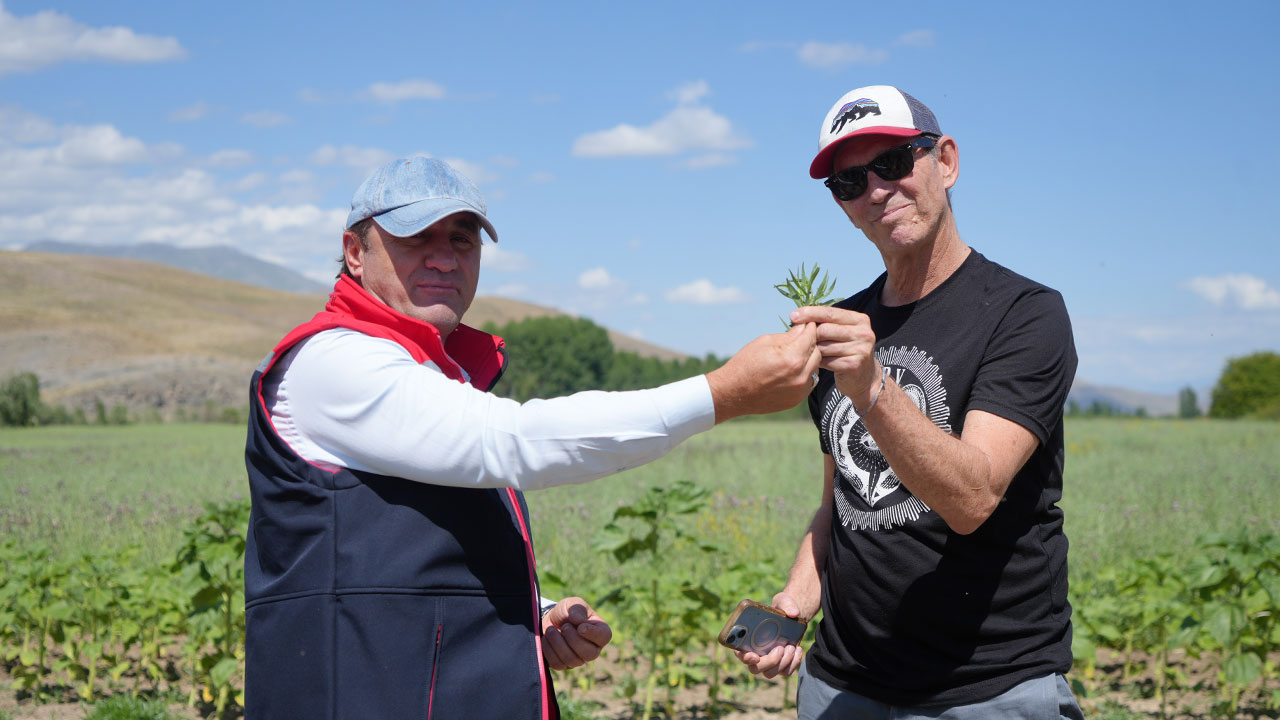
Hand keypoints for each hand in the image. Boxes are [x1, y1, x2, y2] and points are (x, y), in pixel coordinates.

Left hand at [541, 597, 612, 669]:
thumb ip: (577, 609)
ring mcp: (579, 660)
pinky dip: (549, 650)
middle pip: (589, 654)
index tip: (579, 626)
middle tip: (564, 626)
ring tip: (551, 630)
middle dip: (573, 639)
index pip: (604, 637)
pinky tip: (546, 638)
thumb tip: (578, 620)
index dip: (592, 633)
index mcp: (601, 632)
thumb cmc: (567, 612)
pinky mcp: (564, 665)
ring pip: (571, 659)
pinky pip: (558, 663)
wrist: (550, 621)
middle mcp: (593, 649)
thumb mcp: (573, 604)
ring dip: (558, 643)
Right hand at [706, 323, 820, 422]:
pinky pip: (809, 381)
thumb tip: (803, 328)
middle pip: (817, 352)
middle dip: (811, 343)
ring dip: (808, 359)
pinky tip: (790, 371)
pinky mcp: (797, 399)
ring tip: (794, 355)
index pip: (810, 336)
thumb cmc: (745, 363)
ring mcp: (800, 390)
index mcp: (792, 357)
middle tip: (800, 338)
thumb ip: (788, 335)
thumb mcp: (765, 342)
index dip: (810, 327)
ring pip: (815, 368)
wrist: (733, 393)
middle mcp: (800, 375)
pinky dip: (804, 374)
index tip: (807, 323)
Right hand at [733, 592, 804, 678]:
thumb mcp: (783, 601)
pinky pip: (785, 672)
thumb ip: (786, 604)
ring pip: (770, 673)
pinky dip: (793, 663)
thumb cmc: (781, 609)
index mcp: (747, 639)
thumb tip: (793, 613)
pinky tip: (797, 649)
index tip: (754, 655)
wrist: (793, 619)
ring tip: (791, 646)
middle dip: (768, 661)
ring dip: (782, 663)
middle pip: (755, 668)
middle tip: (779, 648)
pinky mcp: (781, 666)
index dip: (744, 657)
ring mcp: (768, 662)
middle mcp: (755, 654)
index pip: (739, 653)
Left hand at [789, 306, 879, 409]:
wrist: (863, 377)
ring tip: (817, 353)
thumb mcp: (841, 332)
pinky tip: (822, 363)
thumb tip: (797, 317)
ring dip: (815, 351)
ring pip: (824, 346)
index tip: (793, 316)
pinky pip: (826, 361)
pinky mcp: (854, 365)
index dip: (810, 313)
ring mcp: (861, 349)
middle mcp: (864, 333)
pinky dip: (819, 362)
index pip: (830, 313)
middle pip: (825, 329)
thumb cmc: (846, 351)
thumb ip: (825, 323)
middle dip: (811, 336)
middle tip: (807, 342)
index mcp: (860, 319)